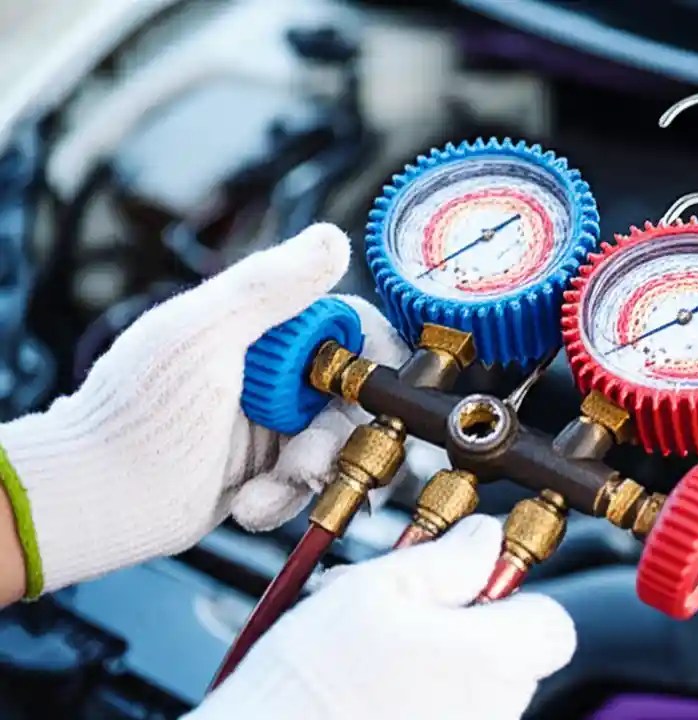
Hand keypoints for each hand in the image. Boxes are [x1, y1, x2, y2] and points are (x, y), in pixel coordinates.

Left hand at [0, 223, 410, 598]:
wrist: (92, 500)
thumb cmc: (135, 414)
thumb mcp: (204, 335)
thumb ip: (269, 285)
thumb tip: (332, 239)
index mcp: (258, 330)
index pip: (345, 326)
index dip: (372, 354)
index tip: (384, 384)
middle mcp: (269, 376)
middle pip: (353, 396)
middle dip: (338, 433)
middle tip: (307, 457)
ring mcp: (268, 427)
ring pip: (337, 447)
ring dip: (316, 470)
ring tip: (278, 483)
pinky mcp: (263, 475)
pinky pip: (307, 489)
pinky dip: (286, 499)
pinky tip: (250, 504)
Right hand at [188, 516, 575, 719]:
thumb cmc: (314, 681)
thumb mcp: (377, 588)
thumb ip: (447, 558)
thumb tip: (483, 537)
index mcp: (496, 660)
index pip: (550, 622)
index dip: (513, 595)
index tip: (468, 584)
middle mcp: (496, 711)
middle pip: (509, 654)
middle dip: (462, 625)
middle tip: (400, 613)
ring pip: (472, 686)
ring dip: (434, 661)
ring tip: (368, 650)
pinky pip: (445, 715)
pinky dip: (416, 698)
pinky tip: (367, 688)